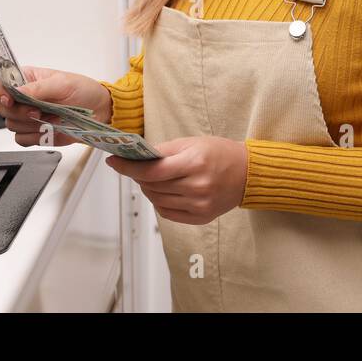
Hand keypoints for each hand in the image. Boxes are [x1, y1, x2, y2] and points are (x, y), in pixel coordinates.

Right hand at [0, 65, 113, 146]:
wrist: (98, 111)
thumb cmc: (83, 90)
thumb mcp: (62, 83)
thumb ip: (38, 88)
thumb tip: (17, 92)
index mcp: (27, 79)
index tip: (10, 99)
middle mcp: (23, 98)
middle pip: (2, 108)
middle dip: (20, 112)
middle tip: (39, 111)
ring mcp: (27, 116)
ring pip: (12, 125)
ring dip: (32, 125)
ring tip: (53, 118)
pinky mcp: (34, 132)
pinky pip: (22, 139)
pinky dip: (35, 137)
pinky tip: (50, 129)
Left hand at [105, 136, 247, 224]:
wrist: (247, 173)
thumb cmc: (220, 154)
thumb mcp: (192, 143)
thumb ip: (164, 151)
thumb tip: (136, 157)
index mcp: (194, 163)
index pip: (152, 171)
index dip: (128, 168)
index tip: (114, 162)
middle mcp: (197, 186)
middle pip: (152, 187)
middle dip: (139, 177)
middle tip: (136, 167)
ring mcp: (199, 204)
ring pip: (157, 200)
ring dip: (149, 189)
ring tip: (153, 179)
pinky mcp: (200, 217)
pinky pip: (167, 213)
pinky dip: (160, 202)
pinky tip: (164, 192)